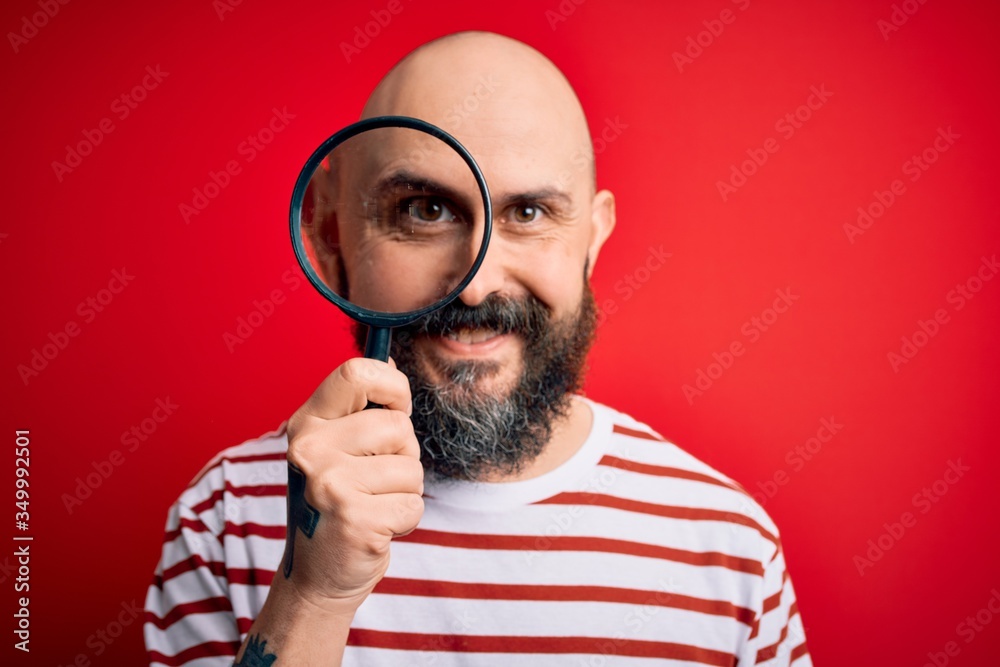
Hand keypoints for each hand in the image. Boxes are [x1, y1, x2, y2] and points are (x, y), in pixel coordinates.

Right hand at [279, 357, 423, 613]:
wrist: (317, 576)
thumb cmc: (336, 505)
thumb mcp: (336, 450)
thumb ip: (360, 410)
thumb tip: (390, 363)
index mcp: (307, 423)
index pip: (356, 371)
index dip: (393, 386)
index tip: (396, 408)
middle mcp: (310, 448)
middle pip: (398, 426)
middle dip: (404, 455)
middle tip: (375, 481)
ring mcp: (328, 483)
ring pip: (411, 467)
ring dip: (405, 491)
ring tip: (373, 505)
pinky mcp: (353, 518)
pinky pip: (413, 504)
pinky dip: (405, 520)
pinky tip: (375, 528)